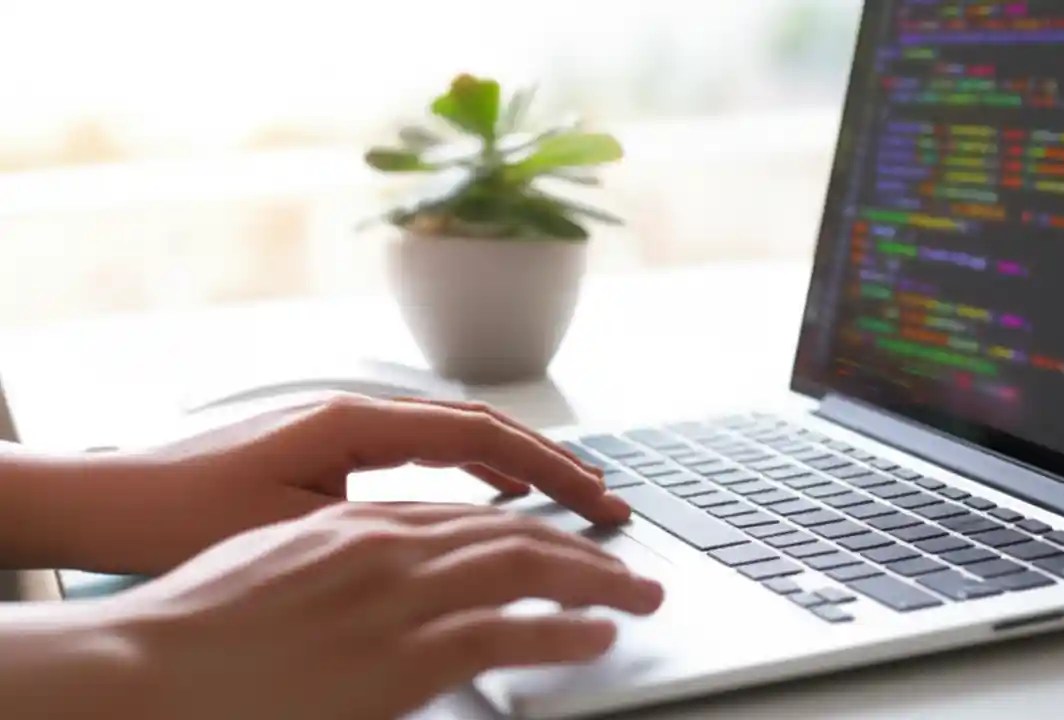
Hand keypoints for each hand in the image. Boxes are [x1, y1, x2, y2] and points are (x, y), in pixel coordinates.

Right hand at [81, 503, 663, 719]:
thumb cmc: (198, 622)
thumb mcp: (278, 563)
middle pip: (511, 527)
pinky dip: (563, 628)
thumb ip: (345, 560)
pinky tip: (599, 631)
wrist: (146, 663)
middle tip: (627, 550)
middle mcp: (389, 542)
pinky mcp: (403, 654)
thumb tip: (379, 573)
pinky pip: (509, 632)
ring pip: (525, 565)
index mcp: (358, 519)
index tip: (567, 523)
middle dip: (580, 537)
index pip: (467, 507)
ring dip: (595, 576)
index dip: (528, 513)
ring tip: (640, 590)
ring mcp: (399, 595)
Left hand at [83, 394, 625, 573]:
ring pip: (458, 433)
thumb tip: (473, 525)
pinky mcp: (336, 443)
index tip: (596, 497)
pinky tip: (493, 486)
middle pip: (481, 426)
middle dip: (550, 461)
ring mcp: (348, 422)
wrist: (114, 499)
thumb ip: (385, 520)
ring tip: (570, 492)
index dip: (548, 467)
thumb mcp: (297, 530)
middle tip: (604, 498)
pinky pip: (429, 447)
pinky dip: (478, 464)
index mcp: (355, 422)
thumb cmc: (186, 516)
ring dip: (519, 461)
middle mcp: (359, 410)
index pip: (479, 438)